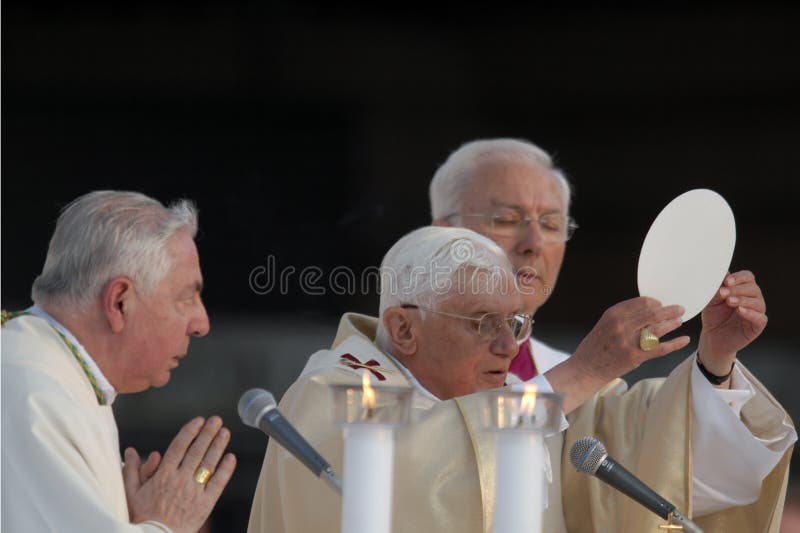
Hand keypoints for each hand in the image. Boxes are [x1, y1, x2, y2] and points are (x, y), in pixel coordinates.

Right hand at [123, 416, 236, 532]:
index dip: (190, 431)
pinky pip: (217, 483)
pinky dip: (225, 470)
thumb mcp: (131, 493)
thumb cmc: (141, 518)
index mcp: (163, 475)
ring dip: (218, 446)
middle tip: (217, 420)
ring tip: (225, 432)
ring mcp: (194, 491)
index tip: (198, 420)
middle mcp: (180, 479)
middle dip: (208, 433)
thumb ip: (132, 470)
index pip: (179, 446)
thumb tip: (130, 451)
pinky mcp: (205, 503)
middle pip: (197, 451)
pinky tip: (231, 457)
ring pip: (209, 463)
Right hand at [546, 297, 689, 413]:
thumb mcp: (605, 324)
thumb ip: (624, 317)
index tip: (661, 304)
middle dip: (669, 310)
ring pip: (658, 329)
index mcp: (613, 314)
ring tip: (679, 321)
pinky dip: (675, 343)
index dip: (656, 302)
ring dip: (672, 323)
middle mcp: (621, 326)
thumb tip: (648, 310)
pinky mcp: (635, 357)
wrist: (586, 368)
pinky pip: (661, 349)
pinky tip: (684, 340)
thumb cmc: (596, 345)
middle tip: (679, 309)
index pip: (642, 302)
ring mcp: (629, 342)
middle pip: (653, 313)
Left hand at [699, 270, 766, 375]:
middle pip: (753, 288)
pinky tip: (740, 310)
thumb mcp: (711, 301)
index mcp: (742, 289)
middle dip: (737, 289)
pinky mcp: (757, 325)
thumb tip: (722, 273)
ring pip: (758, 302)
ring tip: (729, 301)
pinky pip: (760, 318)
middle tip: (723, 293)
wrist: (712, 338)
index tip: (726, 281)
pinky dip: (751, 313)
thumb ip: (717, 289)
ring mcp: (756, 312)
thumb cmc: (713, 317)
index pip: (747, 277)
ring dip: (743, 300)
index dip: (739, 277)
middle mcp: (752, 298)